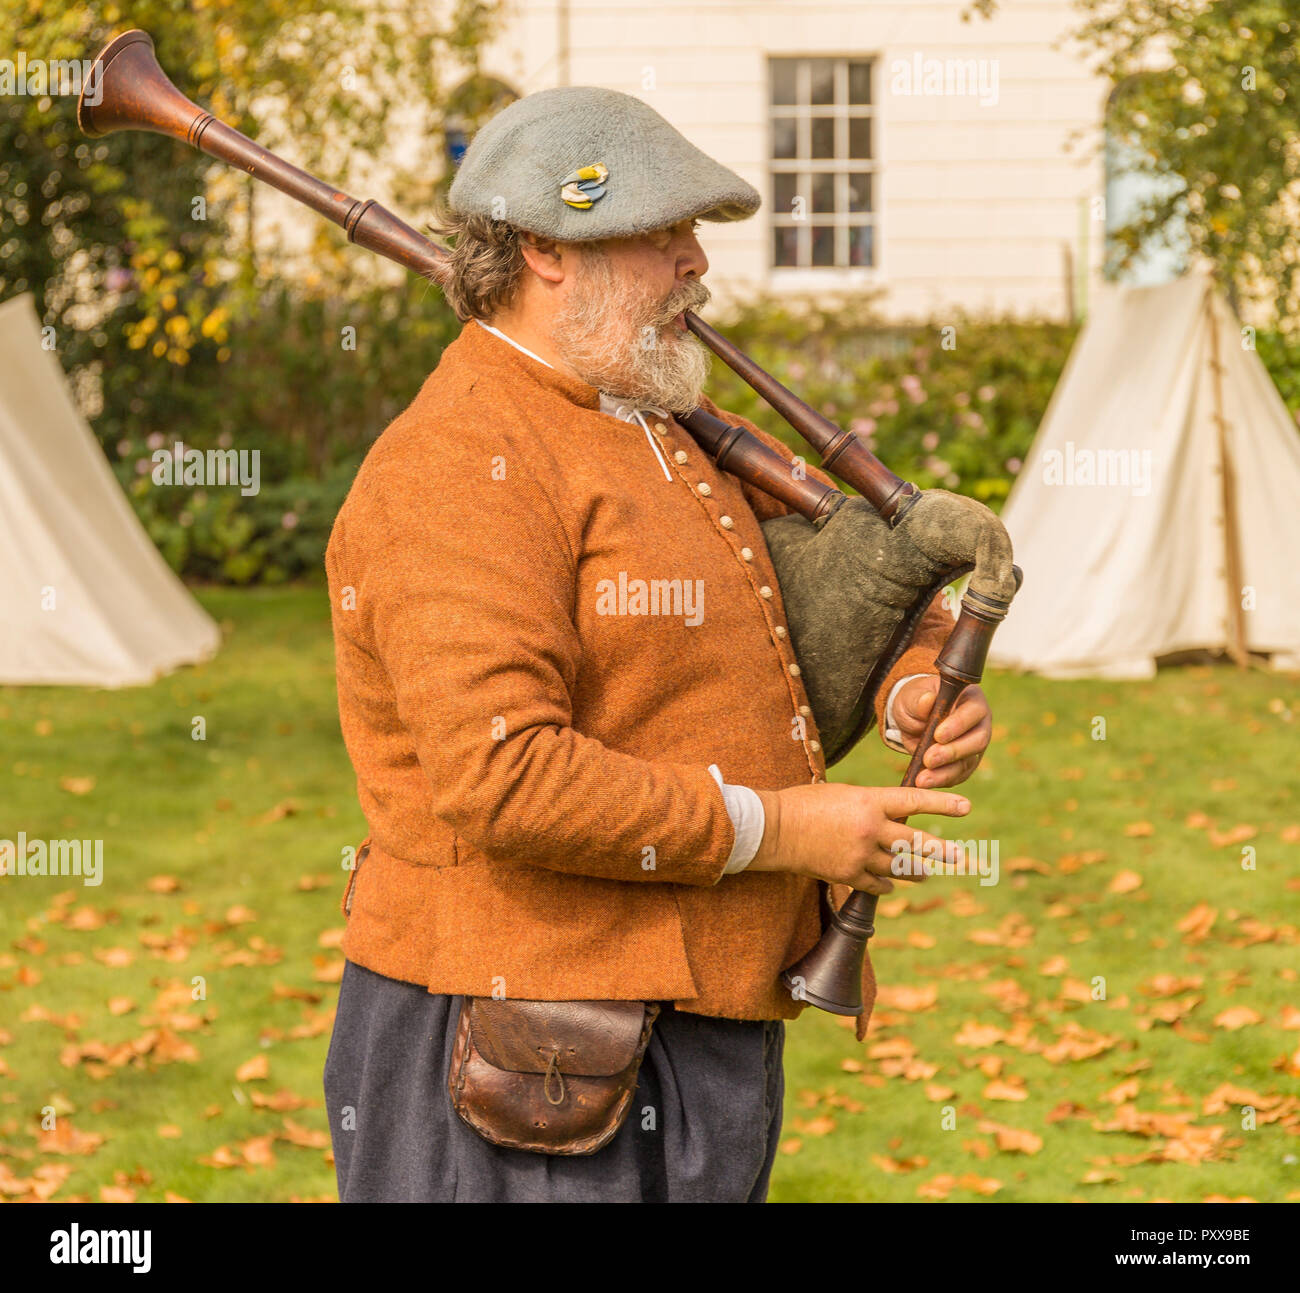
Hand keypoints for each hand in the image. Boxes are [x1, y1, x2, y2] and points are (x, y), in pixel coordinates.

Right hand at [748, 782, 970, 894]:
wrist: (774, 828)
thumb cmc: (806, 803)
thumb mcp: (843, 793)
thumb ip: (872, 805)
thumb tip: (895, 817)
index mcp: (869, 800)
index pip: (915, 801)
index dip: (943, 804)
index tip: (966, 807)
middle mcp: (870, 828)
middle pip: (916, 843)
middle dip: (942, 851)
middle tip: (963, 857)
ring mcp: (859, 854)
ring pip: (899, 867)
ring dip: (916, 871)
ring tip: (927, 873)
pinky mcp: (847, 874)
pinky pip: (877, 884)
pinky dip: (886, 885)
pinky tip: (891, 885)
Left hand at [894, 678, 990, 788]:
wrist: (912, 718)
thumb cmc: (916, 702)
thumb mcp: (911, 696)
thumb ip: (918, 699)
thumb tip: (927, 700)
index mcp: (971, 699)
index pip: (973, 712)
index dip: (958, 725)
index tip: (938, 736)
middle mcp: (979, 723)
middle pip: (978, 741)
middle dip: (953, 752)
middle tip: (929, 760)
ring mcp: (974, 745)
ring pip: (968, 762)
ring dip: (946, 772)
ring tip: (923, 779)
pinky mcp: (965, 764)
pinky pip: (958, 775)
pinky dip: (942, 780)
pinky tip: (926, 783)